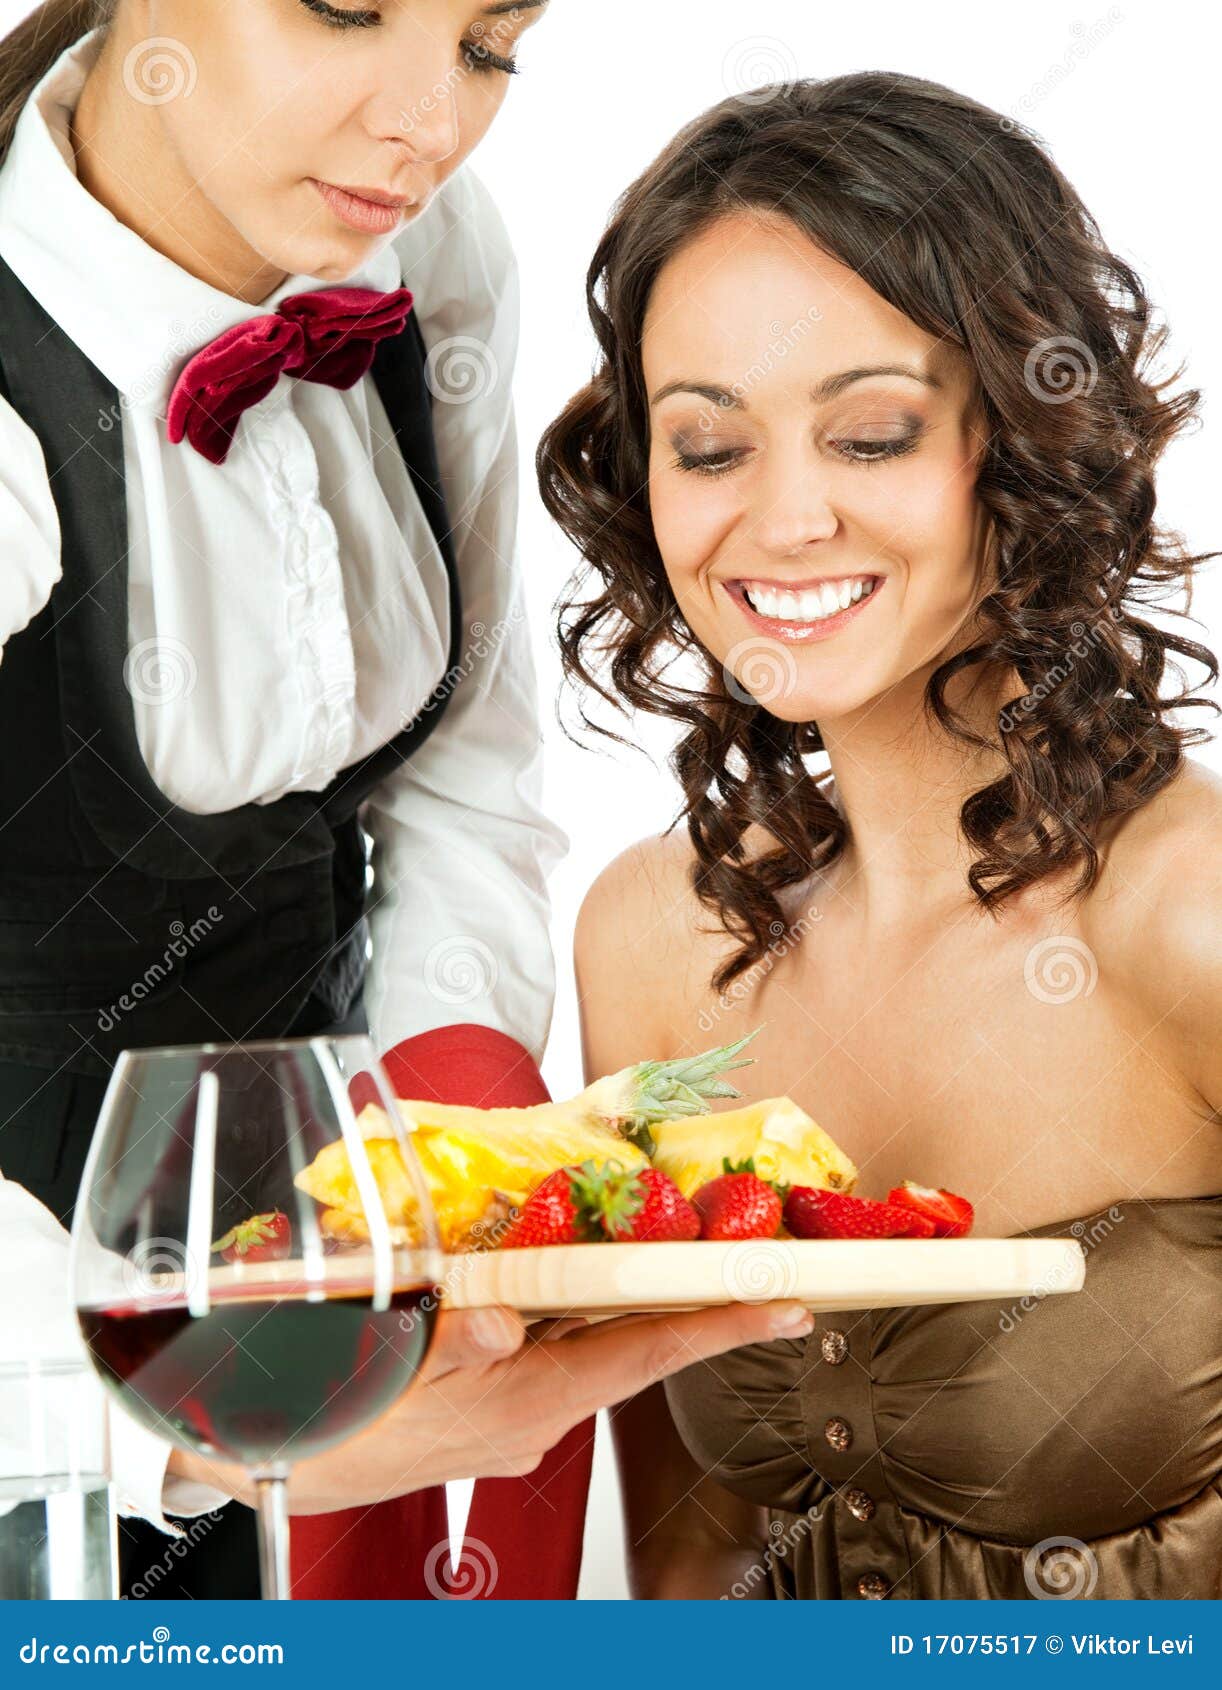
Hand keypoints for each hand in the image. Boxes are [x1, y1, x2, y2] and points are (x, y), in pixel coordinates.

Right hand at [167, 1298, 812, 1513]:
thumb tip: (499, 1320)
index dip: (722, 1325)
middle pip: (635, 1342)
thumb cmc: (347, 1416)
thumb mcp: (394, 1366)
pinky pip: (550, 1350)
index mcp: (533, 1399)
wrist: (296, 1464)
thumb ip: (452, 1341)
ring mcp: (523, 1415)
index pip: (650, 1352)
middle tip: (752, 1259)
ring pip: (591, 1343)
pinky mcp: (499, 1409)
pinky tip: (550, 1282)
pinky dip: (566, 1316)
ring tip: (659, 1249)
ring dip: (624, 1303)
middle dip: (691, 1302)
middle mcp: (542, 1411)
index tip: (790, 1304)